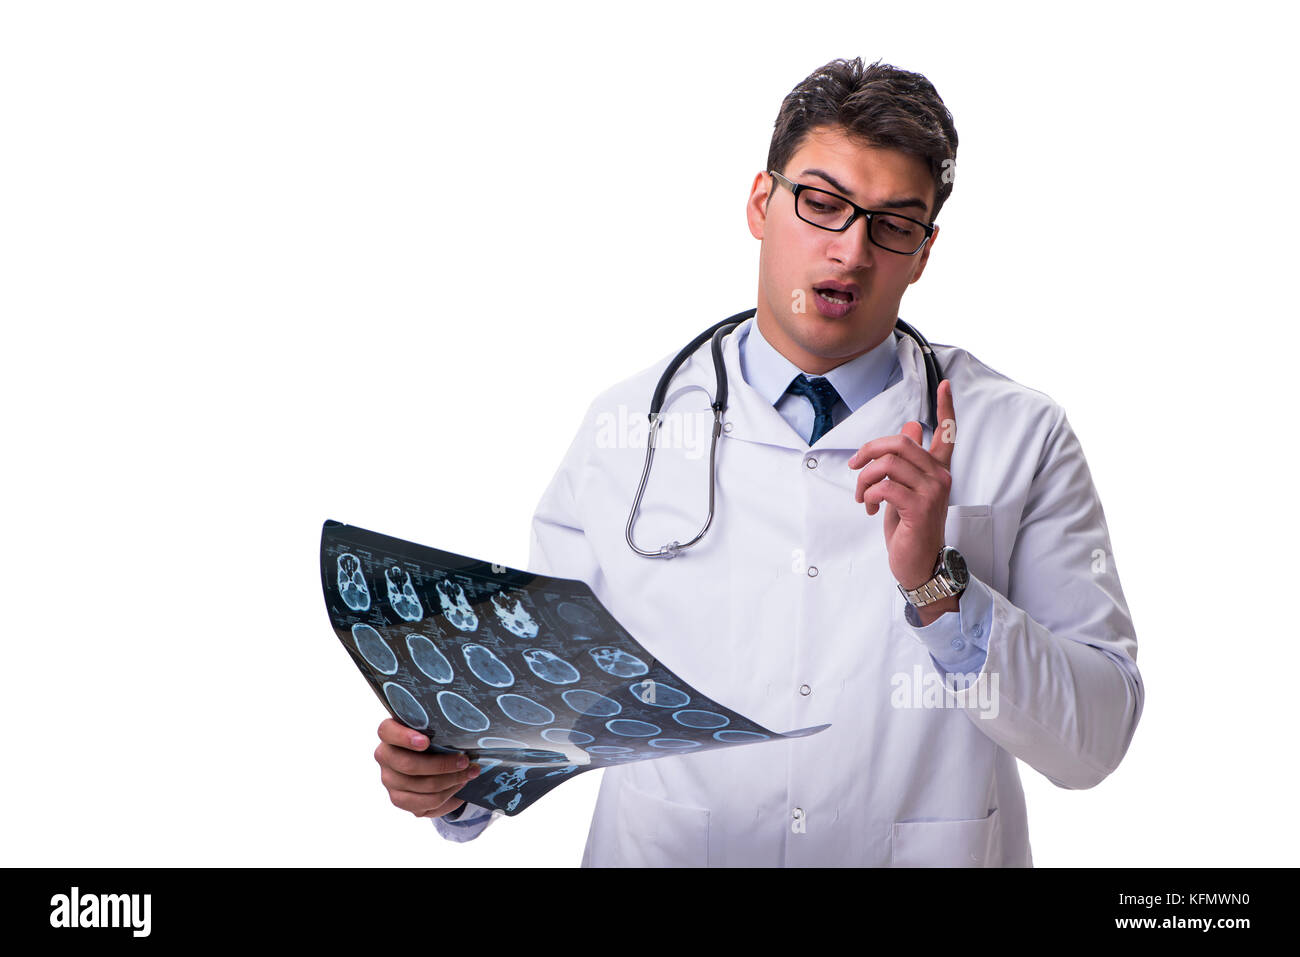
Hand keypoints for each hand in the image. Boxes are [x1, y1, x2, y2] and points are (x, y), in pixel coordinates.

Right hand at [374, 718, 480, 819]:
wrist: (427, 758)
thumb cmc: (432, 736)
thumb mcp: (432, 727)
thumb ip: (439, 727)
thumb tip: (465, 737)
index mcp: (389, 734)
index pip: (387, 732)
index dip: (405, 738)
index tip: (425, 742)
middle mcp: (384, 758)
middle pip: (410, 766)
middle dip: (443, 765)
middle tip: (465, 761)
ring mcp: (390, 781)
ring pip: (422, 788)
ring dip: (451, 782)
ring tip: (469, 775)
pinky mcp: (400, 800)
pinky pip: (426, 805)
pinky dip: (448, 799)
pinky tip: (460, 790)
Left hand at [846, 379, 955, 589]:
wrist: (919, 564)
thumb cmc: (911, 529)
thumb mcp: (905, 491)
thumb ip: (907, 463)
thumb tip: (911, 427)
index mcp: (938, 471)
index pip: (948, 434)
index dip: (946, 408)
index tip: (944, 383)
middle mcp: (940, 477)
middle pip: (901, 443)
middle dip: (869, 450)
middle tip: (854, 467)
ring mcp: (933, 492)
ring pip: (888, 464)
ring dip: (864, 480)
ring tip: (863, 497)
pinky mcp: (920, 507)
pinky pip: (884, 487)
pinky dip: (869, 496)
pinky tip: (871, 510)